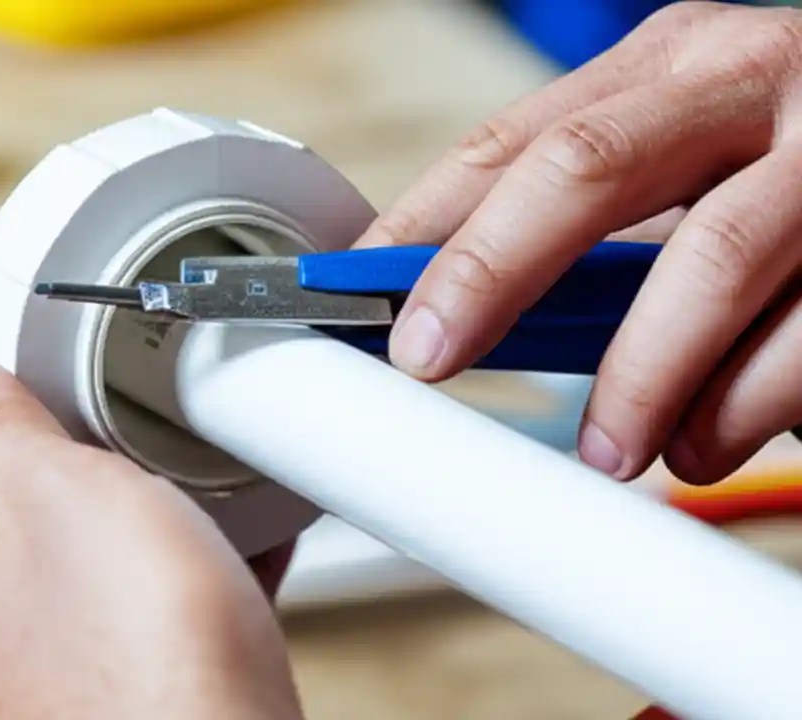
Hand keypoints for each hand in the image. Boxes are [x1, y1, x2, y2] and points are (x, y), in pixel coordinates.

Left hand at [0, 353, 301, 719]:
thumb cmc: (142, 671)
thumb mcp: (57, 496)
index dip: (3, 407)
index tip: (61, 389)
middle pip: (14, 511)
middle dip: (85, 470)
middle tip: (139, 454)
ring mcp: (34, 684)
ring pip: (85, 564)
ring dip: (143, 526)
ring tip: (201, 508)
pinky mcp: (106, 706)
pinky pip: (134, 619)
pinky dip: (180, 584)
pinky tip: (234, 561)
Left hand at [360, 2, 801, 483]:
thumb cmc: (794, 156)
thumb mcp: (686, 151)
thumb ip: (591, 218)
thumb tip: (459, 312)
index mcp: (665, 64)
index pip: (506, 141)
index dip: (420, 223)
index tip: (353, 292)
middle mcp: (742, 81)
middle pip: (582, 170)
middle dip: (487, 271)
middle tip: (430, 359)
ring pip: (712, 259)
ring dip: (641, 372)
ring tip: (610, 450)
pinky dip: (748, 402)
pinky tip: (710, 438)